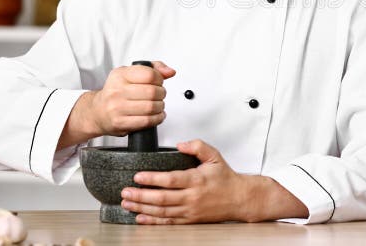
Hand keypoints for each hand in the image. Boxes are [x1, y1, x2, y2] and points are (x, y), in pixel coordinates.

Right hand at [89, 61, 175, 136]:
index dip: (160, 79)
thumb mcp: (130, 74)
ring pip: (151, 107)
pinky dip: (157, 118)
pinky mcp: (120, 123)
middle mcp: (116, 91)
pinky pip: (146, 121)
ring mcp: (117, 108)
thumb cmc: (117, 92)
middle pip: (152, 92)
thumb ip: (153, 68)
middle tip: (159, 95)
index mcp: (120, 75)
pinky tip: (156, 115)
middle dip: (161, 94)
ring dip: (160, 107)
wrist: (97, 112)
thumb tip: (170, 72)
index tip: (159, 82)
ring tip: (157, 105)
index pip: (149, 74)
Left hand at [120, 139, 307, 223]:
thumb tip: (181, 144)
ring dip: (142, 208)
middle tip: (126, 192)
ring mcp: (190, 210)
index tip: (138, 176)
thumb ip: (197, 146)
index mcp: (196, 180)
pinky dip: (152, 221)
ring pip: (162, 211)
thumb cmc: (226, 178)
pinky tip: (141, 218)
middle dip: (141, 196)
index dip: (152, 179)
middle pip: (161, 198)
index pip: (170, 180)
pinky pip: (168, 222)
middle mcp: (192, 197)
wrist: (239, 198)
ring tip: (128, 204)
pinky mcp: (189, 220)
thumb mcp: (214, 156)